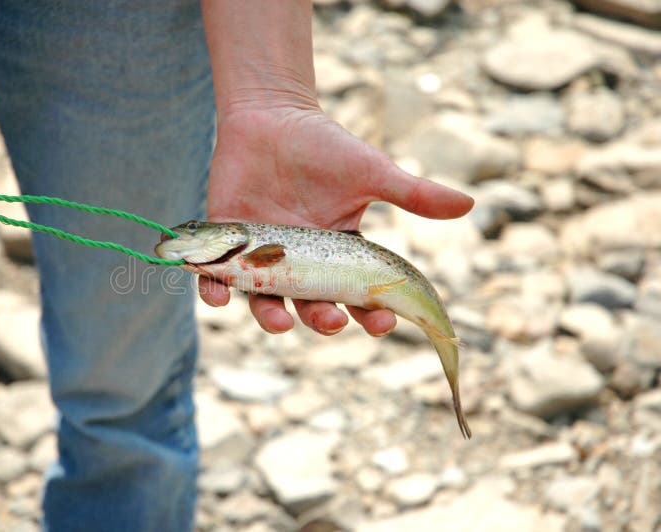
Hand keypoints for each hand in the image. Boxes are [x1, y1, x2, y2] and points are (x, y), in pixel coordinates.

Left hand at [200, 102, 473, 335]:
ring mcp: (260, 259)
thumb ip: (414, 194)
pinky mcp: (225, 246)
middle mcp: (299, 265)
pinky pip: (217, 280)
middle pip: (312, 306)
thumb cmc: (324, 146)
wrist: (271, 117)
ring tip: (280, 322)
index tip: (379, 322)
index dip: (369, 315)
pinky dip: (215, 292)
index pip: (356, 296)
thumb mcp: (371, 173)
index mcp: (336, 255)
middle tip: (331, 320)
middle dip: (322, 319)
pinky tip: (219, 297)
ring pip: (266, 303)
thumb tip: (470, 205)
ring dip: (271, 318)